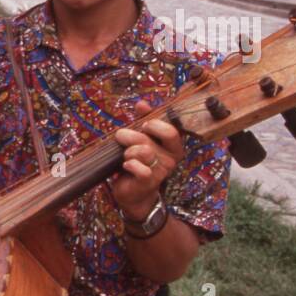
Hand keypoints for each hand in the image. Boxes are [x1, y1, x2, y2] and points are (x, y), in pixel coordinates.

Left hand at [109, 100, 184, 219]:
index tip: (141, 126)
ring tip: (126, 156)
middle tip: (122, 138)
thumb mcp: (142, 139)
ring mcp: (162, 170)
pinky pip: (139, 167)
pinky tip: (126, 167)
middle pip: (149, 138)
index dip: (153, 124)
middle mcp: (172, 157)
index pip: (171, 129)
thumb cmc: (138, 162)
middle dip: (131, 135)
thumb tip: (142, 103)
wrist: (134, 192)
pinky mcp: (149, 180)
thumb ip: (143, 120)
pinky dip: (128, 165)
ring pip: (143, 151)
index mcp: (173, 145)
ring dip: (128, 151)